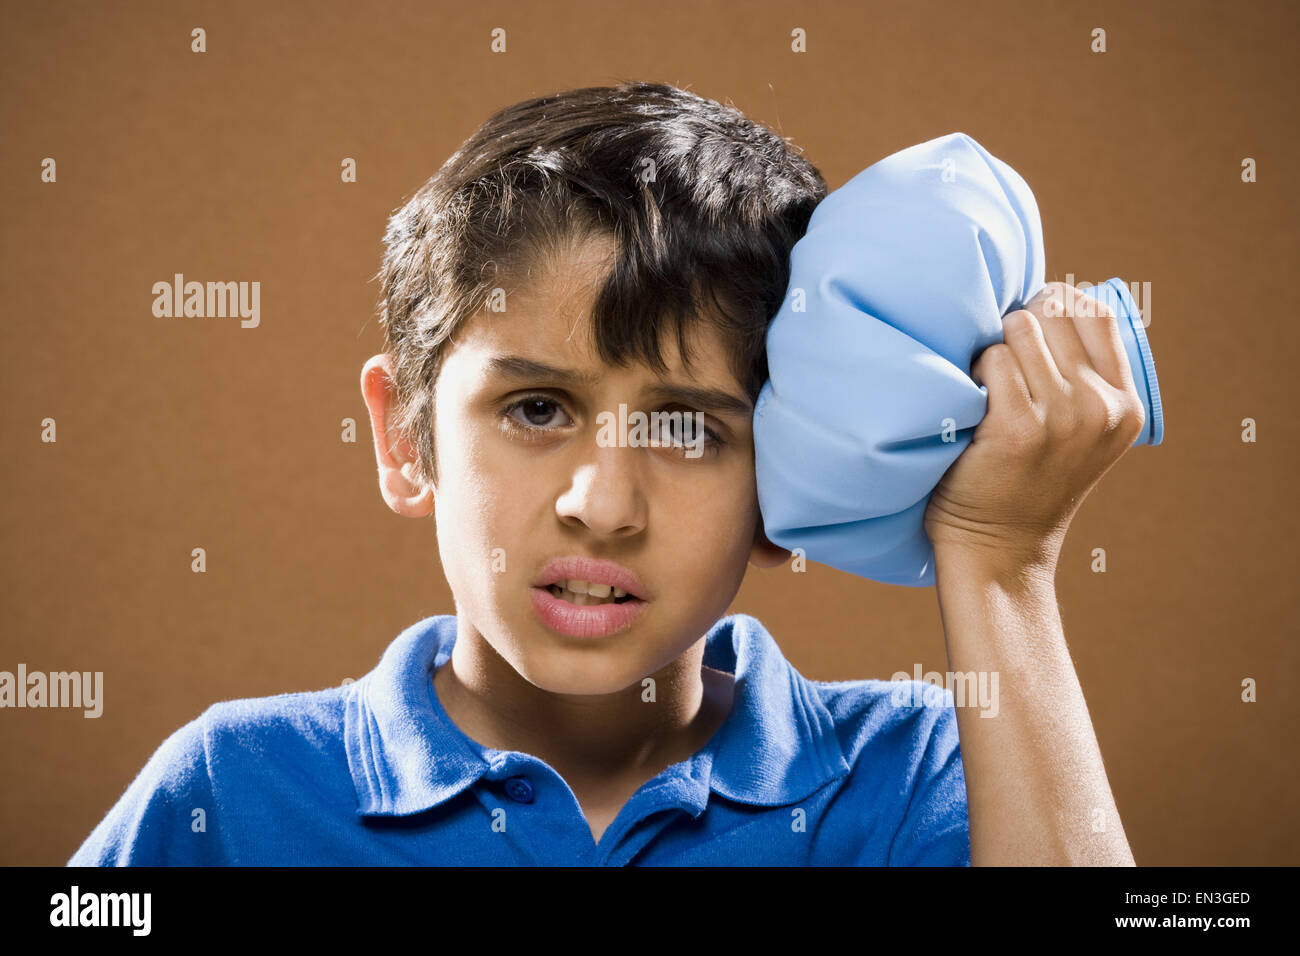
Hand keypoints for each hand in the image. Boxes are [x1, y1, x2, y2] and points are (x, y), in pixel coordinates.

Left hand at [923, 282, 1147, 567]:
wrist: (998, 547)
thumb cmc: (1025, 478)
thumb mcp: (1081, 430)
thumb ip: (1083, 374)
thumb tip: (1051, 298)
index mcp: (1125, 404)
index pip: (1096, 312)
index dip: (1054, 302)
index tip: (1029, 322)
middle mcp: (1100, 408)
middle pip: (1053, 312)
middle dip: (1018, 324)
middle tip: (1001, 364)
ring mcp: (1061, 418)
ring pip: (1018, 329)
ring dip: (993, 347)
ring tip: (988, 387)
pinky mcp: (1016, 428)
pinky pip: (991, 360)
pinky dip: (972, 371)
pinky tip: (970, 403)